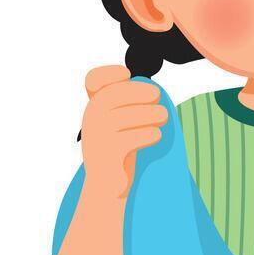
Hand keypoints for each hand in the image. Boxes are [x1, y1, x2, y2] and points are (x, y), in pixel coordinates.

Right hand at [79, 65, 166, 199]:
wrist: (107, 182)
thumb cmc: (119, 145)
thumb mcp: (119, 118)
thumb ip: (127, 101)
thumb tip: (154, 91)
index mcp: (94, 106)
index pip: (93, 80)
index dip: (109, 72)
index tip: (128, 74)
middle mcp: (91, 118)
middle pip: (117, 94)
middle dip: (142, 93)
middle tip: (157, 99)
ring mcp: (97, 136)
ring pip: (130, 116)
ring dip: (153, 114)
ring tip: (162, 117)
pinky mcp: (108, 154)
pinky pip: (135, 137)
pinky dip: (150, 134)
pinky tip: (155, 135)